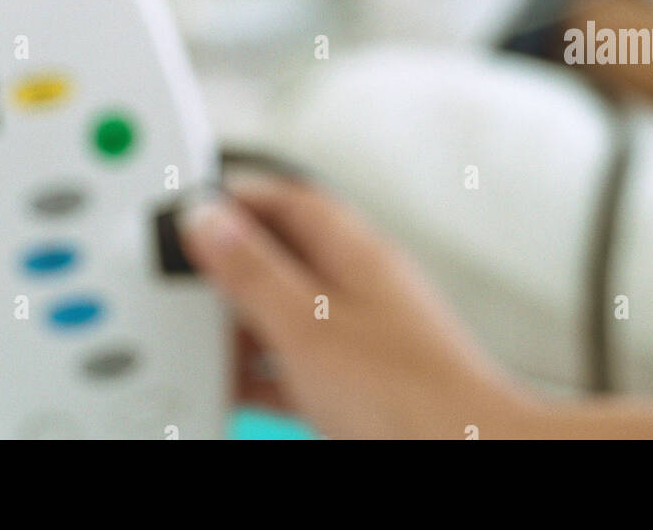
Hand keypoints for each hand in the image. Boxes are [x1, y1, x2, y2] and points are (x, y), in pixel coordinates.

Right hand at [178, 176, 532, 439]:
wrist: (464, 455)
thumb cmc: (405, 394)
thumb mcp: (305, 325)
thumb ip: (253, 272)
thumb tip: (209, 221)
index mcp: (357, 252)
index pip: (290, 198)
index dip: (239, 196)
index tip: (195, 209)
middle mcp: (365, 284)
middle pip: (288, 253)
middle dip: (235, 262)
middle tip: (189, 275)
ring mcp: (367, 332)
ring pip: (292, 309)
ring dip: (247, 320)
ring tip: (203, 335)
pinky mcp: (365, 379)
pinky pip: (302, 358)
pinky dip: (265, 366)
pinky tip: (238, 383)